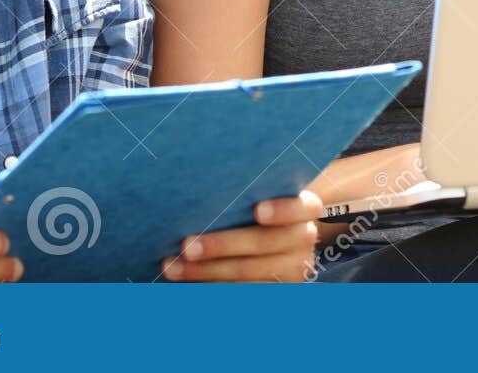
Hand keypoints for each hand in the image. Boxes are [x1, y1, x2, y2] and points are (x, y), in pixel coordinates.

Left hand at [161, 191, 321, 281]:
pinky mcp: (274, 291)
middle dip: (221, 245)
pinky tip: (184, 285)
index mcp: (306, 209)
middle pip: (263, 243)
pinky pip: (239, 293)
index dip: (282, 210)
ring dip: (204, 272)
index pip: (300, 207)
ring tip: (172, 266)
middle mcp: (304, 239)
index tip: (258, 211)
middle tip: (186, 245)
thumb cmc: (258, 204)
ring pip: (246, 273)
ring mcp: (292, 270)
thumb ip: (247, 190)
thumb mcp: (263, 193)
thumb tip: (202, 184)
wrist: (278, 241)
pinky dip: (209, 288)